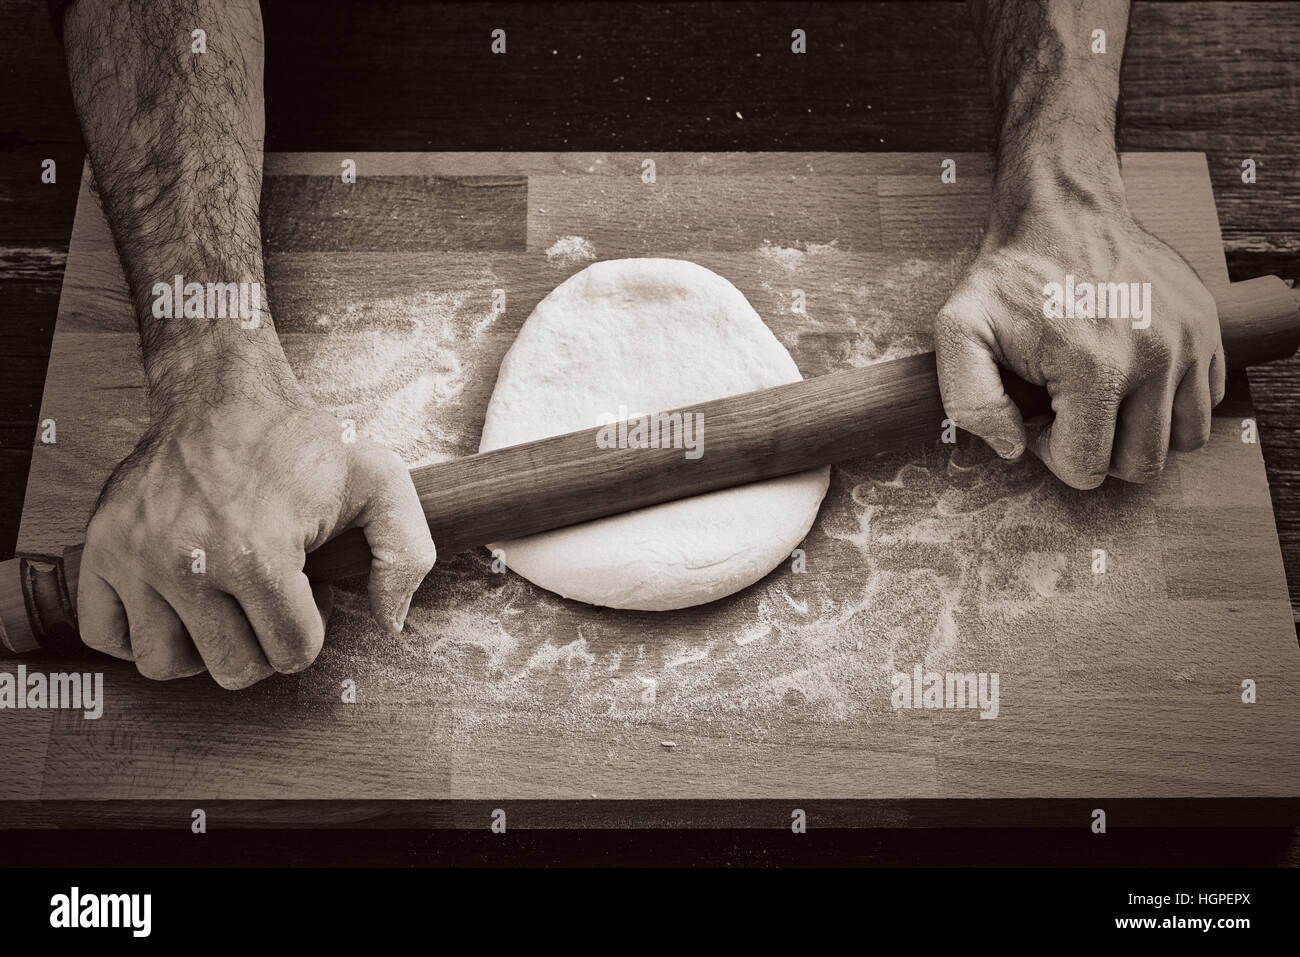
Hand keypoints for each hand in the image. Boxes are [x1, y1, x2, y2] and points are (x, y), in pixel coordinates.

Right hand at [77, 383, 435, 687]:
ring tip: (224, 605)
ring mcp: (137, 558)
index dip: (312, 627)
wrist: (223, 393)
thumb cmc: (301, 441)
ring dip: (203, 647)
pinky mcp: (99, 548)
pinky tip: (176, 606)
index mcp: (259, 553)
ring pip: (166, 664)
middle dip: (264, 643)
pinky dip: (139, 635)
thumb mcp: (380, 483)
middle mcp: (189, 562)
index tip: (309, 590)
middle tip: (269, 598)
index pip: (292, 652)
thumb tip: (391, 622)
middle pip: (233, 669)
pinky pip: (105, 636)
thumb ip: (405, 555)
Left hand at [934, 189, 1224, 488]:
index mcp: (1095, 364)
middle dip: (1097, 448)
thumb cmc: (1010, 274)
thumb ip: (970, 400)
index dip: (1050, 452)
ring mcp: (1190, 342)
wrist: (1065, 210)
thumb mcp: (959, 329)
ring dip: (1140, 433)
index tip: (1037, 413)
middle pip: (1140, 464)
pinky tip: (1131, 378)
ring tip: (1102, 396)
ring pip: (1183, 441)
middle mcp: (1154, 356)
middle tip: (1067, 407)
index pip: (1086, 467)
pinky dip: (1171, 405)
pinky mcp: (1208, 328)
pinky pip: (1205, 404)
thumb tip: (1012, 447)